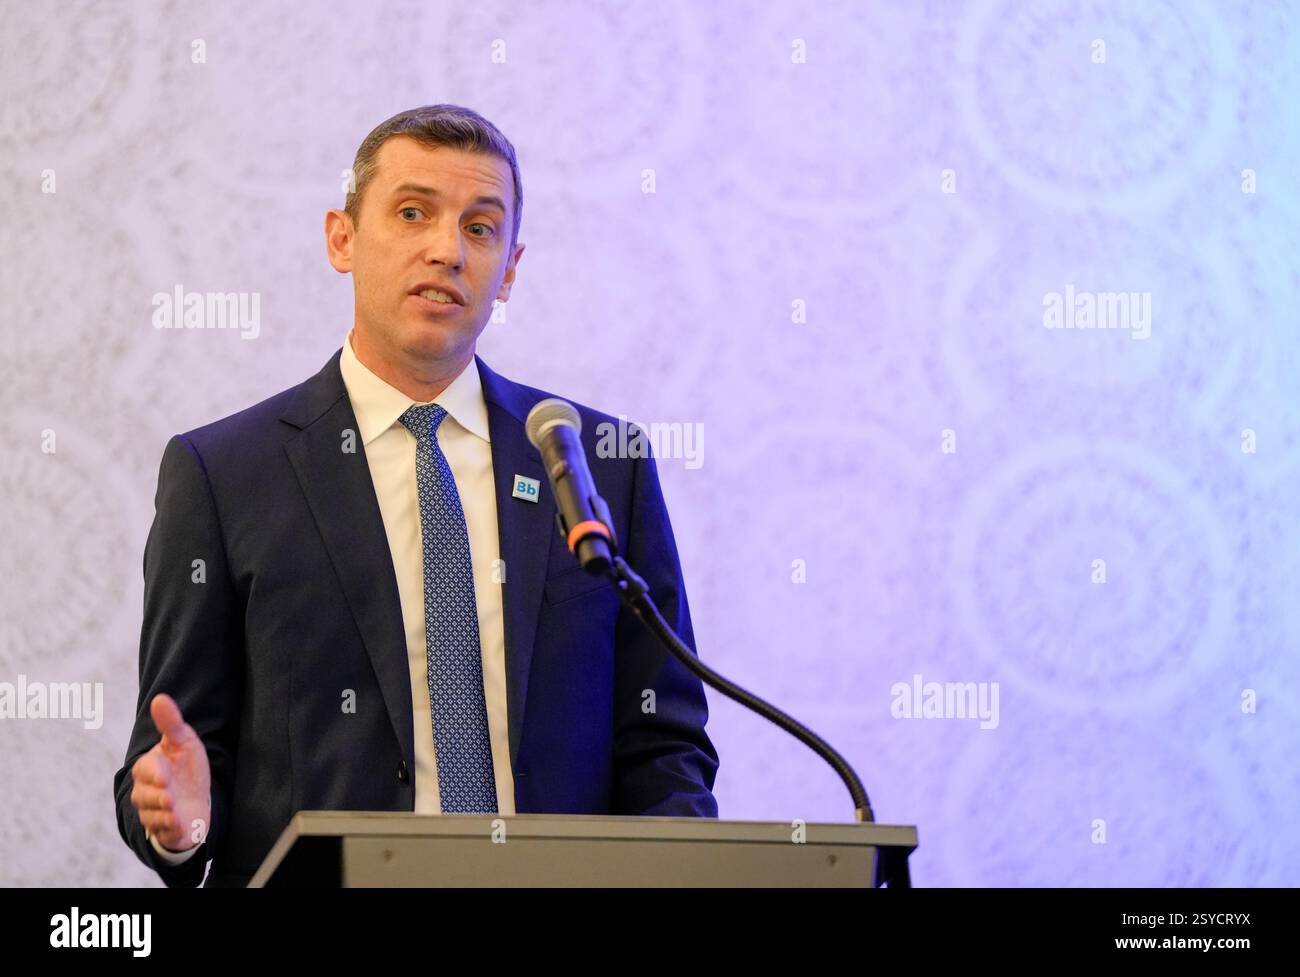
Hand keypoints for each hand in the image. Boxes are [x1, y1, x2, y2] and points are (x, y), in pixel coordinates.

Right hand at [130, 693, 211, 852]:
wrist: (199, 800)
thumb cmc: (188, 768)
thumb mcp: (184, 742)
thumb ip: (171, 723)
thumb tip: (159, 698)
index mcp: (148, 769)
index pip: (144, 770)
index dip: (154, 773)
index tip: (165, 775)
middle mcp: (145, 792)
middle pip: (144, 795)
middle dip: (157, 795)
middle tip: (170, 795)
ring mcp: (152, 812)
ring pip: (151, 814)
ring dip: (163, 813)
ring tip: (175, 810)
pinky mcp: (164, 830)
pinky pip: (161, 831)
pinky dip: (169, 828)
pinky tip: (178, 824)